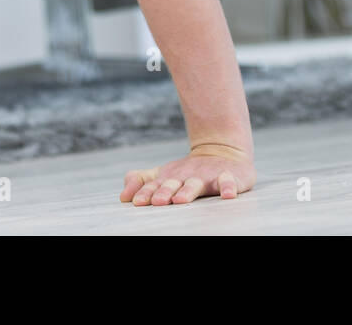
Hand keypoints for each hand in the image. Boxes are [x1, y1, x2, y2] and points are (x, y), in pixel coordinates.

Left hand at [120, 146, 255, 205]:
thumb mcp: (163, 174)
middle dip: (165, 192)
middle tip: (157, 201)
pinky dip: (228, 187)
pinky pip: (228, 182)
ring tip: (181, 199)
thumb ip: (142, 182)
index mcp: (170, 178)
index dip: (146, 193)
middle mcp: (186, 177)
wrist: (223, 151)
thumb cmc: (188, 171)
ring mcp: (207, 176)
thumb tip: (123, 195)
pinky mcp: (228, 176)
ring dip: (188, 191)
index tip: (137, 202)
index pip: (154, 186)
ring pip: (196, 184)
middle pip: (173, 185)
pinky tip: (228, 195)